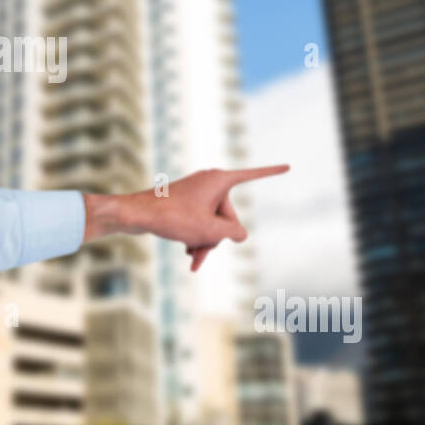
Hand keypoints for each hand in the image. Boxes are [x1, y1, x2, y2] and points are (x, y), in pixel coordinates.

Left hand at [84, 165, 289, 271]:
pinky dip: (196, 237)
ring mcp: (196, 193)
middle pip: (229, 215)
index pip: (252, 176)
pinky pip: (200, 222)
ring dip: (206, 242)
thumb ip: (233, 233)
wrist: (135, 214)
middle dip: (218, 237)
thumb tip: (240, 235)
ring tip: (192, 258)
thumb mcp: (210, 231)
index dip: (271, 173)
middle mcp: (209, 182)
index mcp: (220, 180)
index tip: (289, 167)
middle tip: (201, 249)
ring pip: (213, 223)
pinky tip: (188, 254)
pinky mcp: (184, 203)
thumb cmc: (172, 218)